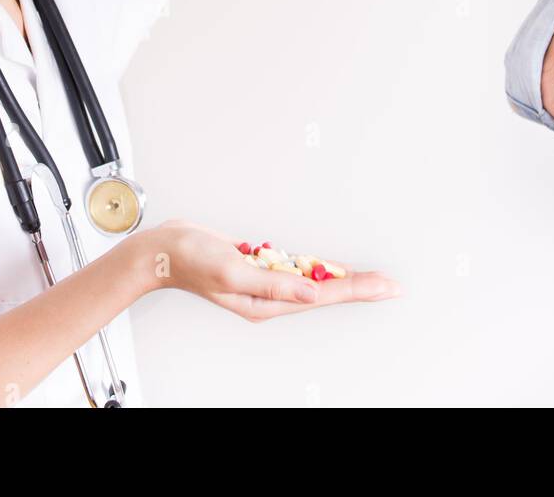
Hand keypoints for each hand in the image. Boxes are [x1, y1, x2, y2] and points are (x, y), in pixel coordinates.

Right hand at [139, 218, 400, 321]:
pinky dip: (316, 266)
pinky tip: (329, 267)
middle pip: (324, 290)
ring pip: (312, 280)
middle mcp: (269, 295)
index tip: (384, 286)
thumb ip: (274, 281)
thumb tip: (312, 291)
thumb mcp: (232, 269)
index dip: (356, 289)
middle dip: (360, 287)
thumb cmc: (189, 258)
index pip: (322, 295)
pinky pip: (295, 268)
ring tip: (371, 279)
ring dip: (341, 278)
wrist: (162, 250)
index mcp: (264, 302)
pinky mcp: (259, 266)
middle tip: (391, 285)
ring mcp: (264, 281)